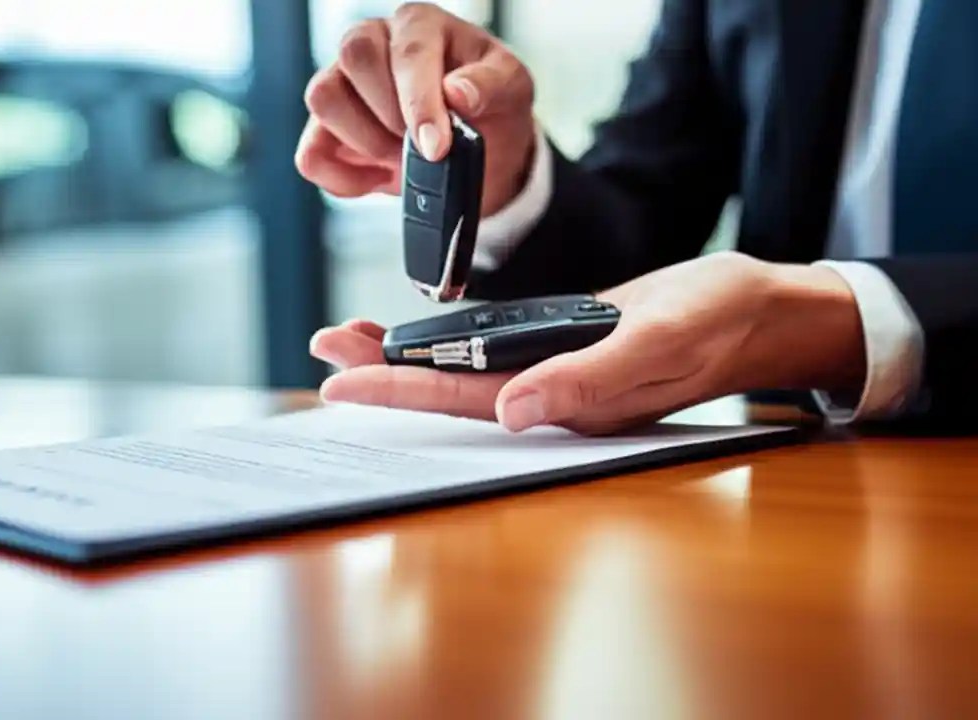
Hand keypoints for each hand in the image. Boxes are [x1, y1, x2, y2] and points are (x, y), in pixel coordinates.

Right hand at [295, 2, 538, 216]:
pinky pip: (311, 154)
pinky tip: (378, 179)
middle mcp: (373, 43)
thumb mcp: (511, 89)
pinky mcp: (324, 130)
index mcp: (419, 26)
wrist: (479, 147)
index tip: (436, 147)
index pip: (406, 51)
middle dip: (390, 116)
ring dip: (366, 143)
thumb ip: (489, 85)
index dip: (418, 102)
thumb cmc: (490, 106)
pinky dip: (342, 179)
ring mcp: (342, 84)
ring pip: (323, 99)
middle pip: (353, 58)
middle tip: (422, 147)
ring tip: (402, 159)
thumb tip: (457, 94)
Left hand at [309, 252, 867, 434]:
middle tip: (324, 354)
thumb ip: (589, 378)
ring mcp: (558, 373)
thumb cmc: (719, 320)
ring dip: (405, 356)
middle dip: (383, 373)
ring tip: (347, 341)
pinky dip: (448, 337)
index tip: (343, 380)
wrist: (758, 309)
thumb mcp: (659, 342)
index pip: (467, 402)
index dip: (402, 389)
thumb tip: (514, 411)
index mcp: (570, 403)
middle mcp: (554, 396)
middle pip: (451, 389)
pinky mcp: (564, 345)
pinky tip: (419, 332)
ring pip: (465, 368)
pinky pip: (493, 347)